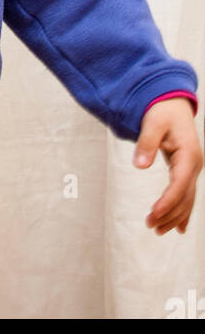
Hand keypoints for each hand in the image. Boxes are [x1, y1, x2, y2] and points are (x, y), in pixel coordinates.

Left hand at [133, 98, 202, 234]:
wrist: (173, 103)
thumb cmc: (162, 111)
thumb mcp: (152, 122)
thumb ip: (146, 143)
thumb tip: (139, 166)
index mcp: (188, 154)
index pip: (179, 185)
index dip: (167, 202)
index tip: (153, 215)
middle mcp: (195, 165)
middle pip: (185, 197)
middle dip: (169, 214)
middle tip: (150, 226)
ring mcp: (193, 168)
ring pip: (188, 199)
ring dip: (175, 216)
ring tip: (158, 230)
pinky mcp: (187, 170)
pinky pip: (187, 195)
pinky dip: (183, 212)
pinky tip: (179, 228)